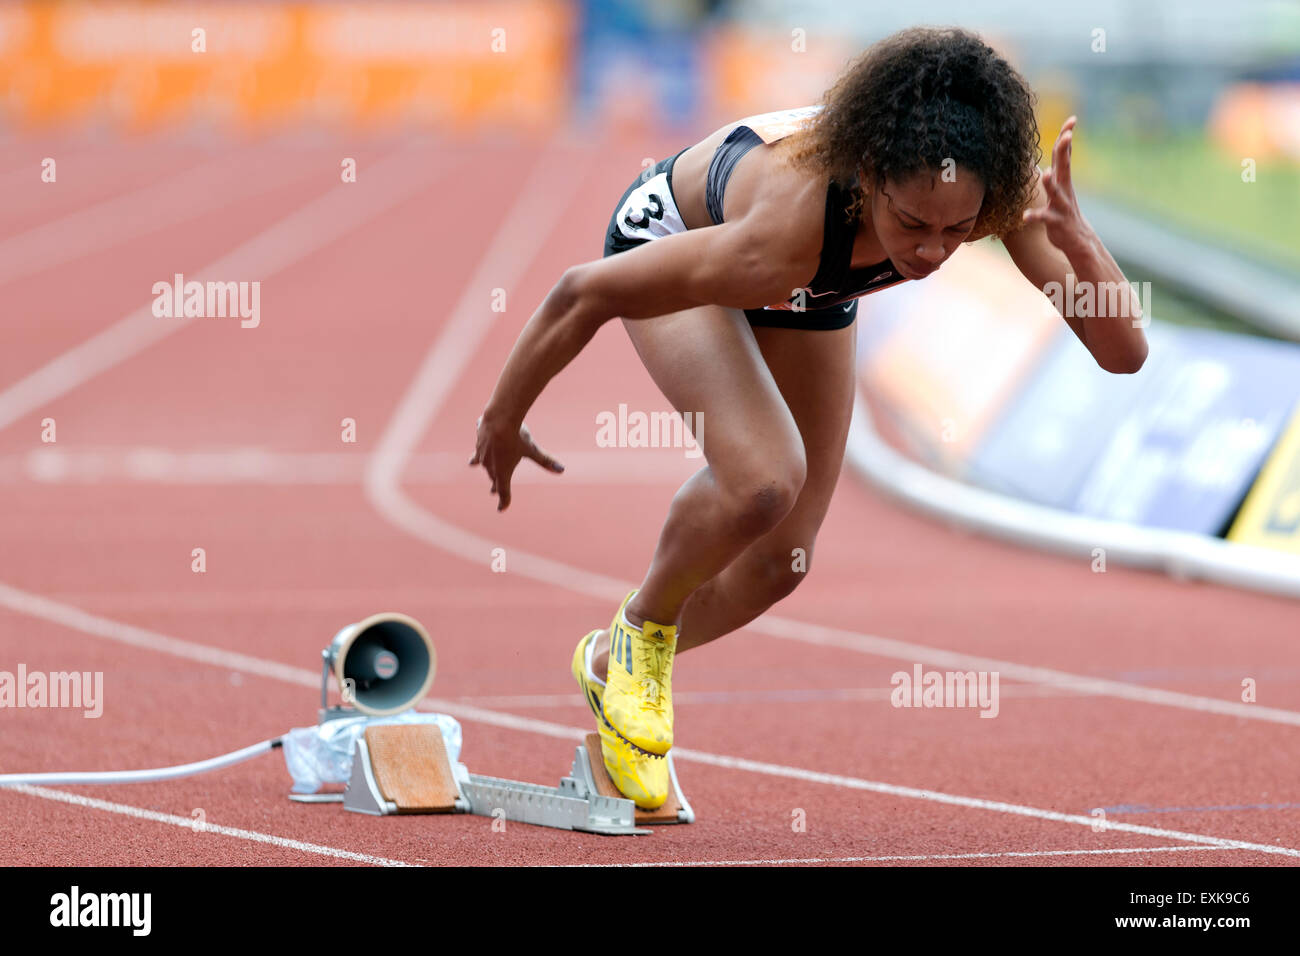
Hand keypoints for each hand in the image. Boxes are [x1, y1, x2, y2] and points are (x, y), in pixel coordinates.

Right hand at [469, 414, 563, 510]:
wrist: (499, 419)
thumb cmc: (517, 437)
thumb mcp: (532, 449)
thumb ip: (545, 461)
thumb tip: (561, 470)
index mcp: (503, 471)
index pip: (504, 491)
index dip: (504, 501)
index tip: (502, 509)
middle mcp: (490, 465)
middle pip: (493, 477)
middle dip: (495, 484)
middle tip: (494, 491)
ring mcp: (482, 454)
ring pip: (483, 464)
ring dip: (485, 468)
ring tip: (478, 468)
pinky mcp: (478, 442)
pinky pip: (478, 450)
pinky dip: (478, 451)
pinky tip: (475, 451)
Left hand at [1022, 116, 1091, 255]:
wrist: (1077, 239)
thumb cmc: (1064, 211)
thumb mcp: (1062, 188)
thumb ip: (1058, 169)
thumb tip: (1056, 151)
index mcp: (1064, 180)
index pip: (1065, 155)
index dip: (1067, 137)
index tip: (1072, 120)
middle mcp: (1064, 190)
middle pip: (1064, 167)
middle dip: (1064, 150)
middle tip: (1067, 135)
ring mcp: (1060, 205)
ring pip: (1055, 192)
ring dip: (1050, 183)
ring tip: (1045, 173)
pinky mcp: (1055, 221)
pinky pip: (1043, 218)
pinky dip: (1034, 216)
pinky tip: (1025, 216)